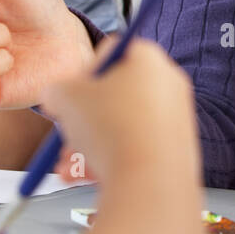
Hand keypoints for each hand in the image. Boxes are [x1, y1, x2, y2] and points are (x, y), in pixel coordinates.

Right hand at [41, 36, 193, 180]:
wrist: (152, 180)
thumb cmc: (112, 128)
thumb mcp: (66, 98)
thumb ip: (56, 90)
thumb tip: (56, 96)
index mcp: (148, 57)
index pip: (109, 53)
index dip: (82, 74)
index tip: (69, 97)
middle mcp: (168, 82)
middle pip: (114, 95)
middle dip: (82, 120)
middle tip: (64, 137)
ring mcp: (177, 116)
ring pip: (121, 126)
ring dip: (87, 145)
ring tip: (68, 167)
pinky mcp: (178, 147)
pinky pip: (136, 147)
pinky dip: (110, 160)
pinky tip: (84, 177)